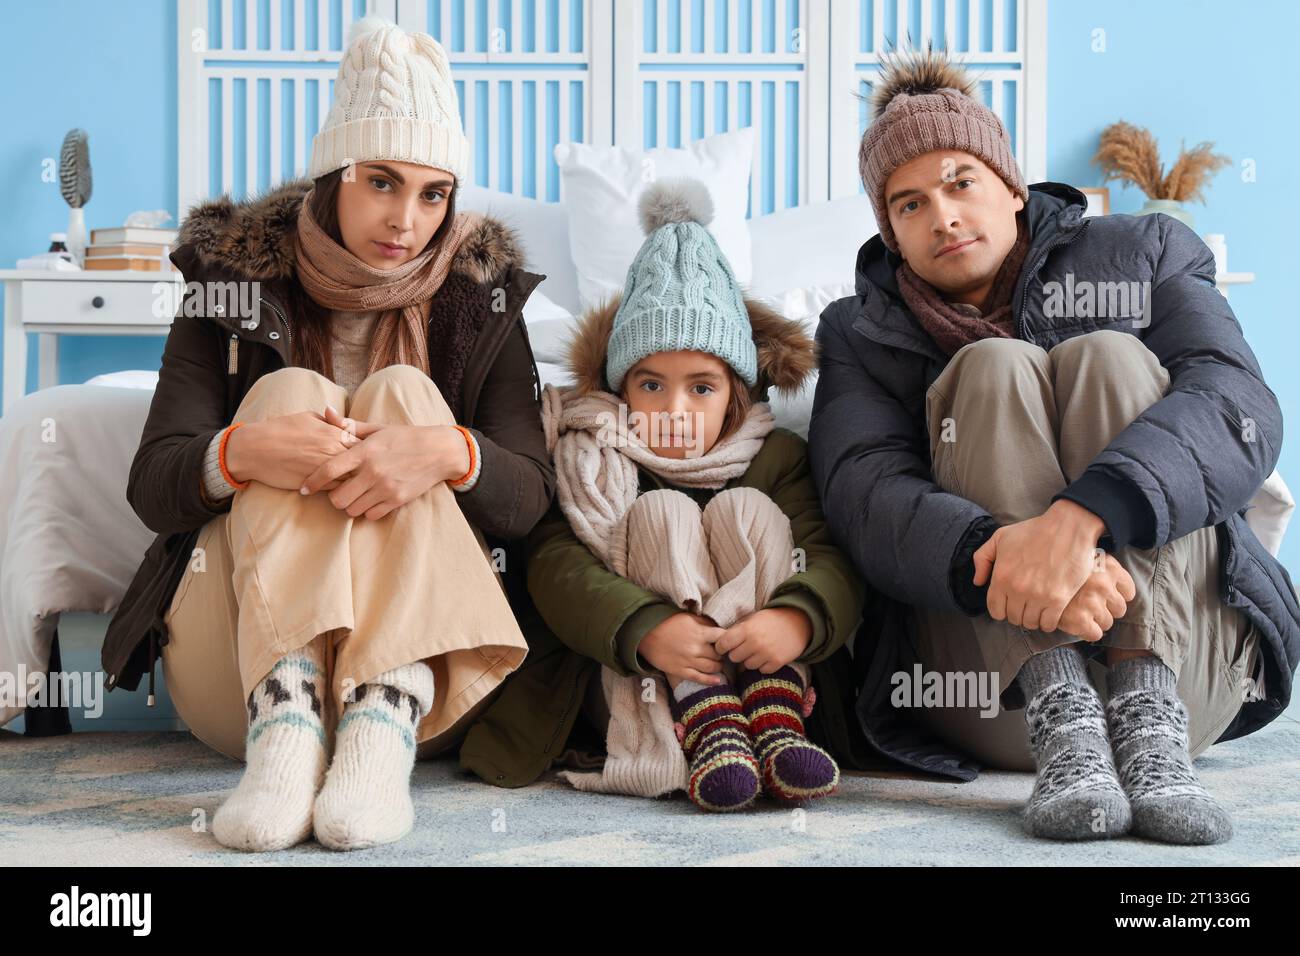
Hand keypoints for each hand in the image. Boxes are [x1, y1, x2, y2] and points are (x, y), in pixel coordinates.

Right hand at [224, 405, 360, 491]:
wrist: (255, 449)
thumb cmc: (280, 429)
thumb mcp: (308, 417)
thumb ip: (331, 422)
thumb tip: (346, 424)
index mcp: (333, 433)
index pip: (363, 443)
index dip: (367, 449)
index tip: (368, 453)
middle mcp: (332, 451)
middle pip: (363, 463)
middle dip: (366, 466)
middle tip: (368, 469)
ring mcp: (325, 469)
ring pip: (352, 478)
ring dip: (355, 480)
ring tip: (357, 481)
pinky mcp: (315, 484)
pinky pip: (337, 489)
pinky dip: (340, 489)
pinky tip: (339, 487)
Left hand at [298, 422, 470, 519]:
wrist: (439, 451)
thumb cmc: (405, 438)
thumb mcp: (378, 429)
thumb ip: (350, 425)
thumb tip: (325, 411)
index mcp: (365, 451)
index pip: (329, 470)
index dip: (313, 482)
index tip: (305, 488)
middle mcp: (373, 471)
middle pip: (338, 498)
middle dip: (335, 497)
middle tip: (339, 491)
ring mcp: (386, 488)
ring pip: (353, 509)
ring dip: (351, 505)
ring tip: (356, 496)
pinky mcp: (397, 500)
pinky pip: (371, 515)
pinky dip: (368, 510)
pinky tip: (371, 500)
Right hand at [638, 612, 727, 685]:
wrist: (646, 633)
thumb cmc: (668, 622)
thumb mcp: (688, 617)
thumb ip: (704, 623)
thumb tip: (718, 628)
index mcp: (700, 633)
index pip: (722, 638)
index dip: (727, 640)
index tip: (727, 642)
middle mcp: (696, 648)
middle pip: (718, 655)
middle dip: (721, 655)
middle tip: (721, 654)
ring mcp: (688, 661)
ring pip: (711, 667)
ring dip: (717, 667)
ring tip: (717, 664)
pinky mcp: (680, 670)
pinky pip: (699, 678)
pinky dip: (710, 680)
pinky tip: (718, 681)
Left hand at [715, 607, 812, 674]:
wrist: (798, 623)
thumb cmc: (772, 619)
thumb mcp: (753, 618)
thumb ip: (738, 630)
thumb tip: (721, 641)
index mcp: (746, 630)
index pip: (723, 644)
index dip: (721, 646)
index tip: (724, 646)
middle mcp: (755, 643)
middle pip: (734, 657)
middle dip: (736, 653)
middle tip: (743, 648)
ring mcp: (766, 654)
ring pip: (747, 665)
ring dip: (749, 660)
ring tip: (757, 651)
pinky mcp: (777, 663)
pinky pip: (762, 670)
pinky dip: (763, 665)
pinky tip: (767, 656)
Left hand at [973, 499, 1105, 631]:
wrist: (1067, 528)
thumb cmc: (1033, 531)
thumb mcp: (1000, 537)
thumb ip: (982, 558)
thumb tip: (978, 582)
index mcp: (1001, 577)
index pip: (995, 610)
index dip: (1001, 609)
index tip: (1008, 605)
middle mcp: (1017, 590)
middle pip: (1013, 618)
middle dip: (1017, 613)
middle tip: (1025, 605)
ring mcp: (1038, 596)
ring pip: (1030, 623)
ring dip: (1033, 618)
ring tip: (1037, 608)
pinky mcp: (1058, 600)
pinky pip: (1048, 624)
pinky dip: (1047, 622)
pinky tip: (1049, 613)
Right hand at [1057, 552, 1136, 641]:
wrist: (1034, 561)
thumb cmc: (1057, 560)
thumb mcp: (1085, 554)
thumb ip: (1103, 564)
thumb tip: (1117, 575)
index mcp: (1109, 566)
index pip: (1129, 592)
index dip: (1117, 595)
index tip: (1105, 595)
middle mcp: (1102, 583)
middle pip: (1120, 609)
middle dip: (1106, 609)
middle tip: (1088, 603)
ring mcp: (1091, 601)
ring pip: (1108, 622)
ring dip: (1095, 620)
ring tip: (1079, 612)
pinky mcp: (1080, 618)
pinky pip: (1095, 634)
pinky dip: (1088, 633)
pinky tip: (1077, 623)